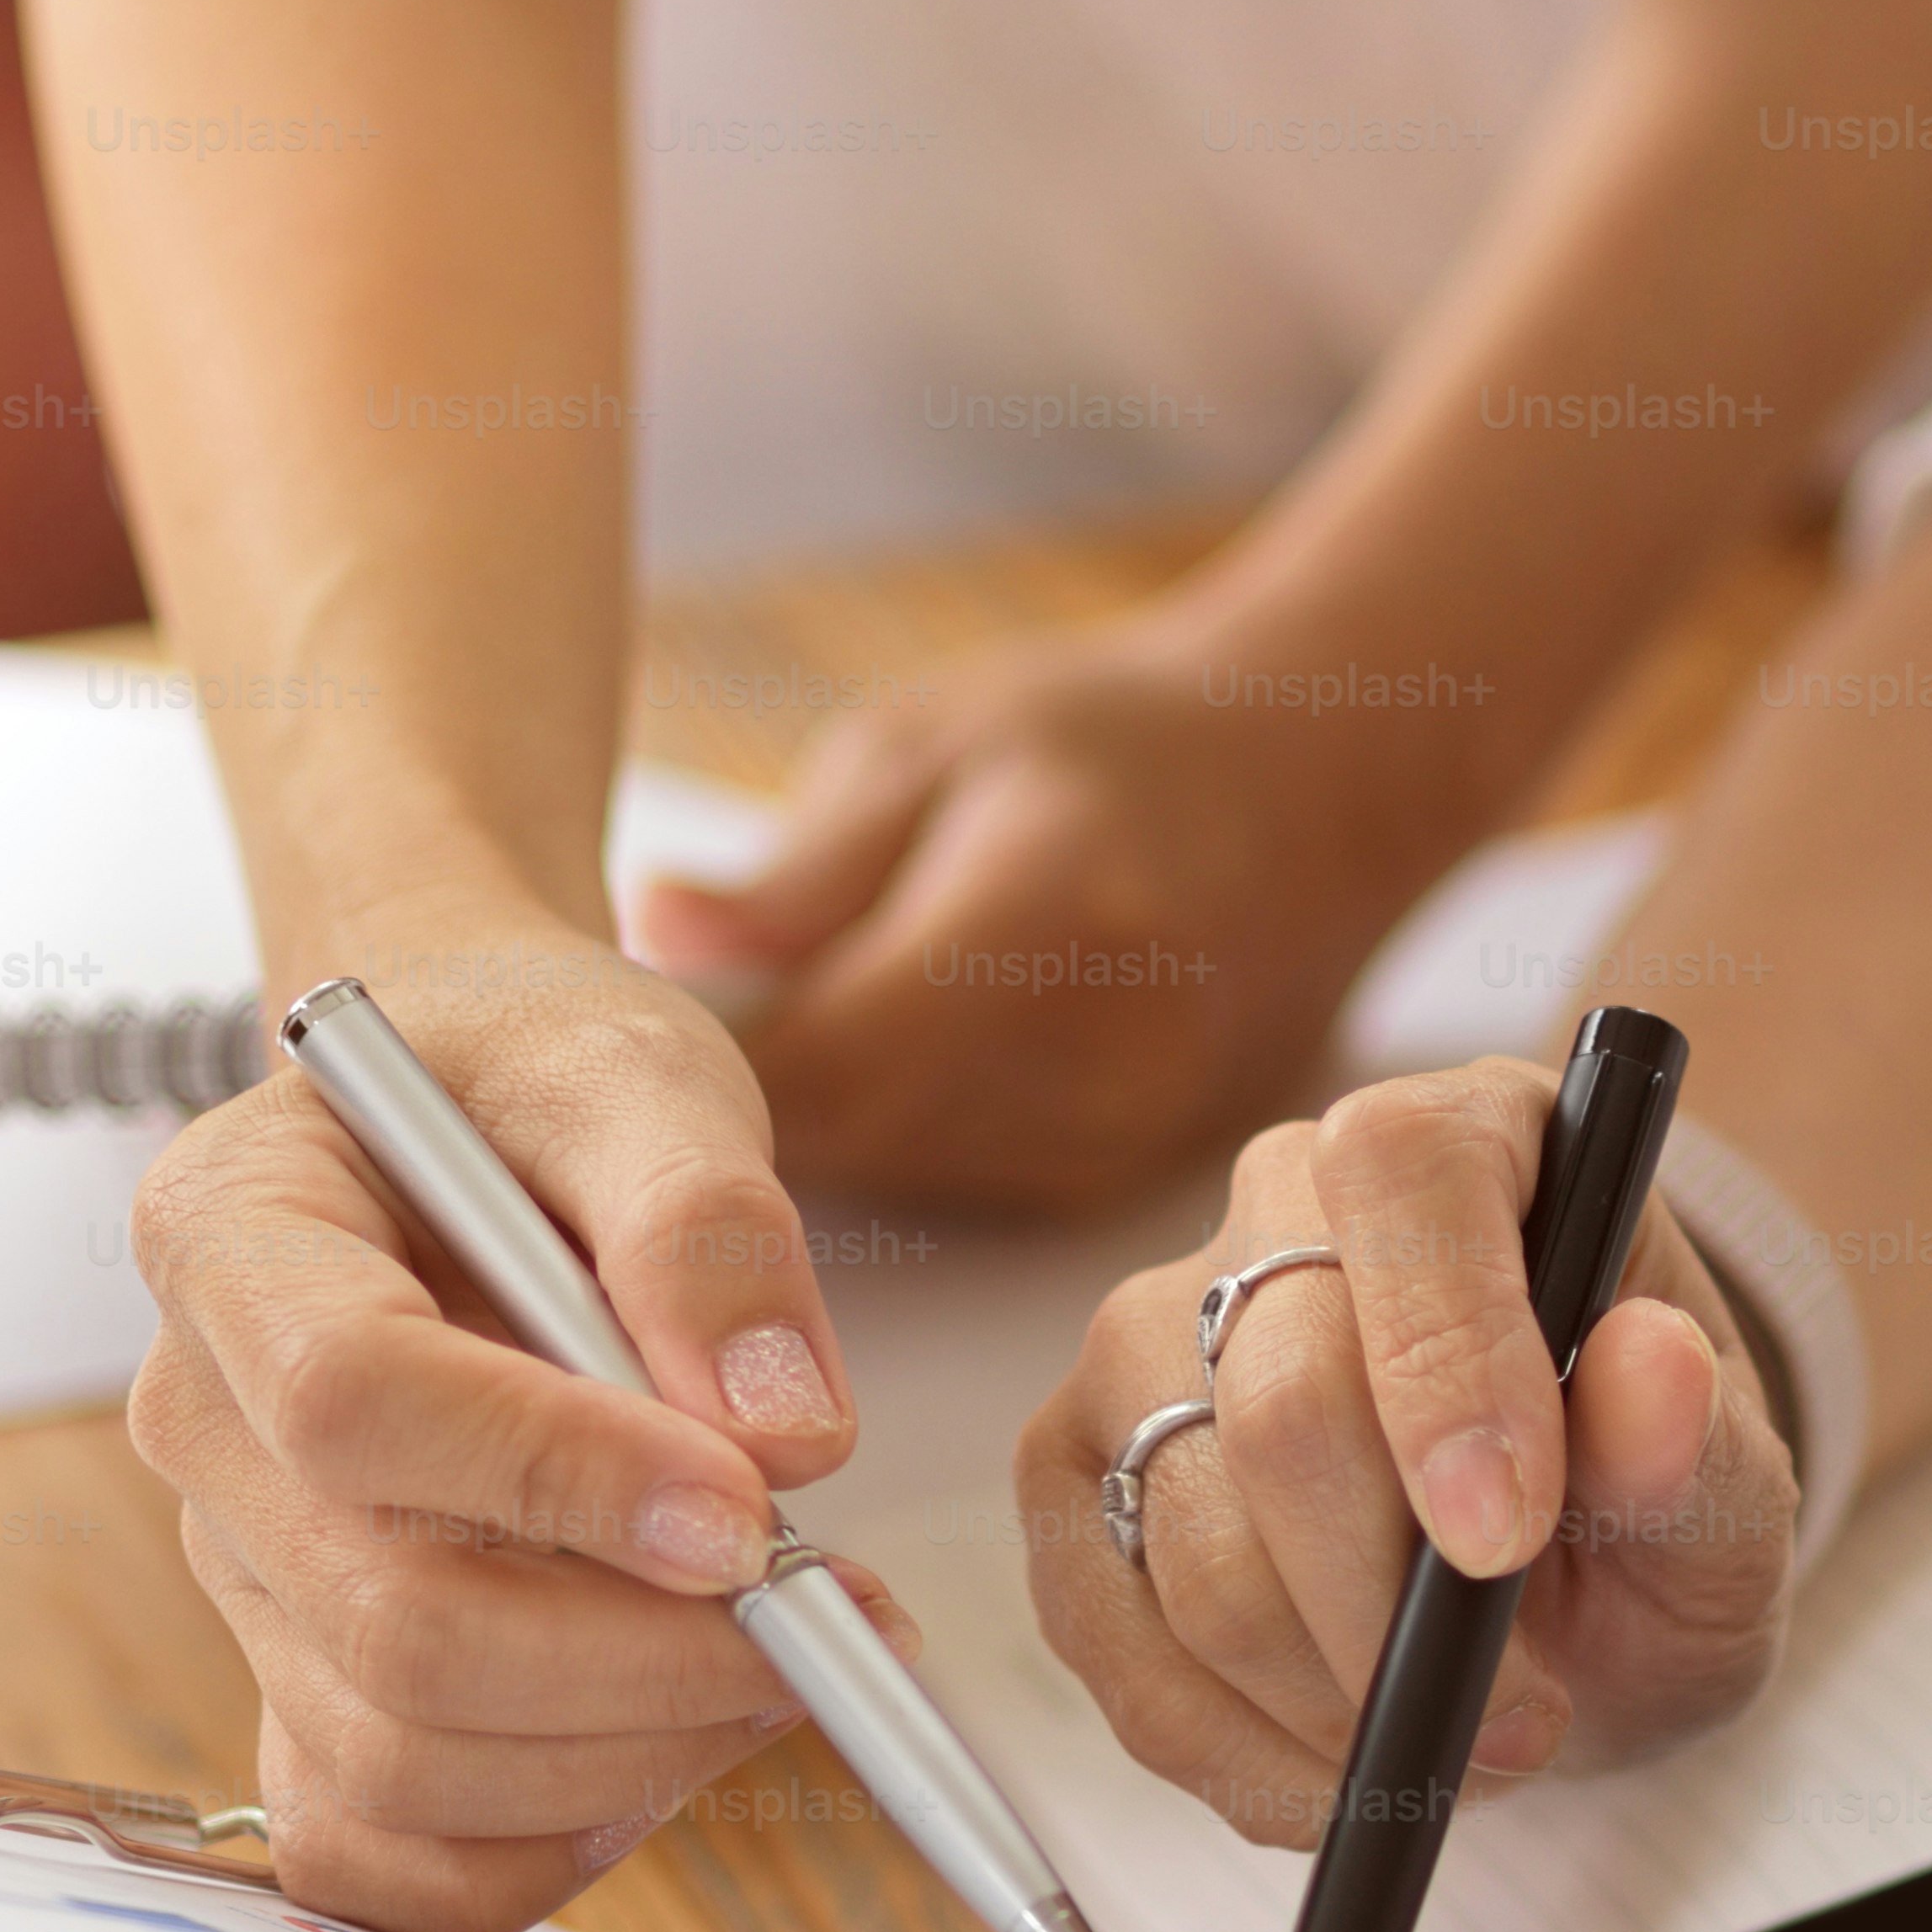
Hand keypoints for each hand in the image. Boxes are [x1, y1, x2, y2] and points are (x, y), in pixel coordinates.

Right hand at [122, 922, 867, 1931]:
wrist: (469, 1126)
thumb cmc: (529, 1086)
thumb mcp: (633, 1075)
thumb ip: (709, 1228)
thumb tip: (785, 1435)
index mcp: (229, 1236)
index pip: (355, 1400)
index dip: (556, 1478)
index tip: (748, 1508)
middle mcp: (203, 1424)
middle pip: (390, 1621)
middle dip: (642, 1655)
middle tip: (830, 1611)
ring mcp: (246, 1577)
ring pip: (403, 1759)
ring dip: (633, 1748)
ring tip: (791, 1653)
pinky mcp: (304, 1688)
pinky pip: (383, 1854)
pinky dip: (547, 1845)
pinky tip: (673, 1741)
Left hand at [638, 602, 1511, 1214]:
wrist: (1325, 784)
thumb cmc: (1112, 739)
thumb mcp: (935, 746)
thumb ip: (800, 871)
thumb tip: (653, 934)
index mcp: (1045, 916)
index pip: (820, 1058)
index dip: (695, 1072)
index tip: (605, 1040)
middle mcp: (1099, 1053)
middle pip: (846, 1142)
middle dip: (733, 1112)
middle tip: (642, 1061)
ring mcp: (1125, 1135)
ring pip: (894, 1184)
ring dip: (811, 1137)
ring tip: (763, 1046)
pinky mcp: (1124, 1183)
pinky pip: (956, 1192)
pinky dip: (892, 1144)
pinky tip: (877, 1070)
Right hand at [1016, 1062, 1797, 1845]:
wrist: (1561, 1583)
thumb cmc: (1643, 1508)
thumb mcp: (1729, 1499)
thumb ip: (1697, 1444)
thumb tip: (1656, 1366)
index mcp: (1468, 1144)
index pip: (1405, 1183)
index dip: (1445, 1362)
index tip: (1505, 1541)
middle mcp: (1279, 1208)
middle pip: (1277, 1401)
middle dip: (1390, 1611)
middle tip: (1518, 1724)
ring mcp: (1146, 1339)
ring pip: (1187, 1541)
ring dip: (1325, 1702)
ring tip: (1454, 1749)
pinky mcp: (1072, 1475)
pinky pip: (1109, 1635)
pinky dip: (1232, 1751)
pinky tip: (1339, 1771)